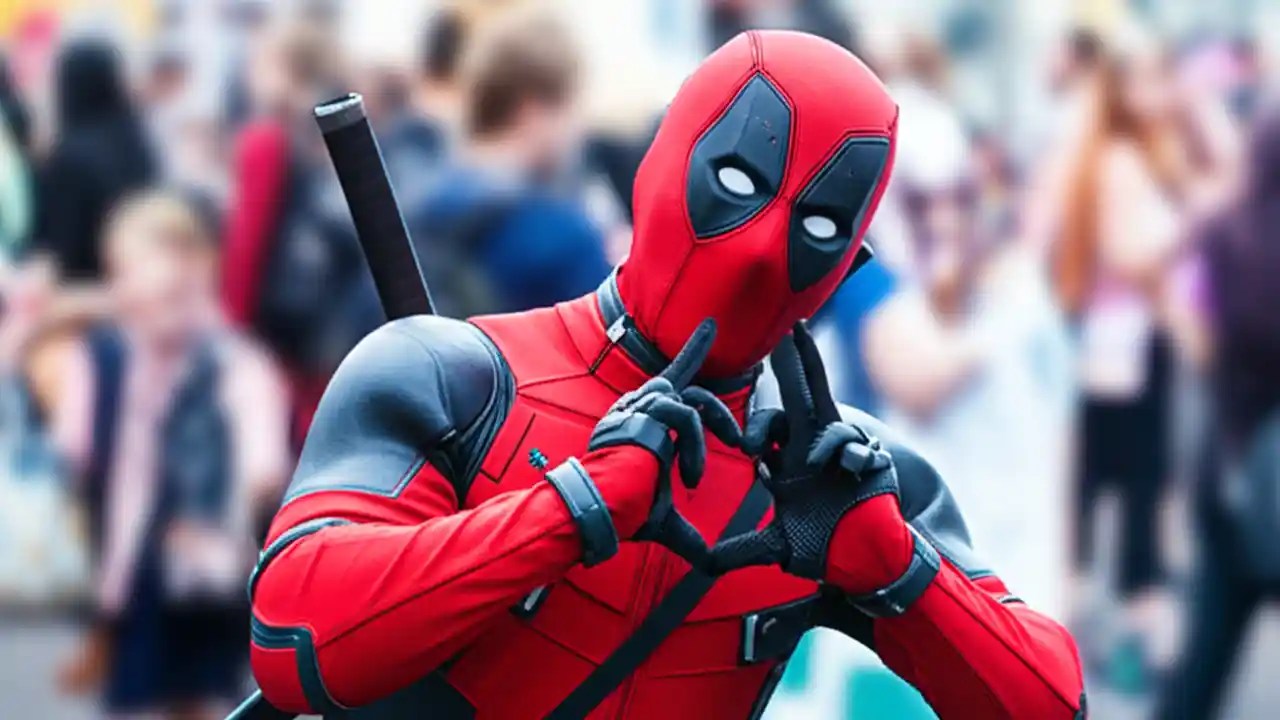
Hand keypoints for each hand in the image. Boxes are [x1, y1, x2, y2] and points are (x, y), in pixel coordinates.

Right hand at [547, 319, 739, 568]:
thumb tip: (707, 560)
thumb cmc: (620, 512)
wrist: (600, 514)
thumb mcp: (662, 519)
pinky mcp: (642, 414)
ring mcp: (637, 408)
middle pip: (687, 391)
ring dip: (701, 441)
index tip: (711, 329)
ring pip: (690, 404)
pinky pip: (685, 416)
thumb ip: (686, 533)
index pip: (671, 379)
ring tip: (694, 477)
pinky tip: (686, 475)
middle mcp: (635, 408)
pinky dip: (693, 447)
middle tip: (738, 442)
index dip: (692, 353)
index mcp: (639, 422)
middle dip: (716, 414)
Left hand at [708, 322, 905, 583]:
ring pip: (830, 413)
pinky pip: (854, 444)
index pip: (767, 427)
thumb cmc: (823, 549)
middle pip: (801, 394)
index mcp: (786, 462)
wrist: (864, 562)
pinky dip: (846, 454)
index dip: (757, 430)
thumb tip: (704, 564)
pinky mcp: (870, 460)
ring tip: (817, 465)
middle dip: (795, 363)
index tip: (751, 450)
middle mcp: (812, 448)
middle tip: (789, 331)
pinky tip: (846, 471)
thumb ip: (740, 551)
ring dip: (819, 434)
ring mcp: (843, 451)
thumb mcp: (776, 548)